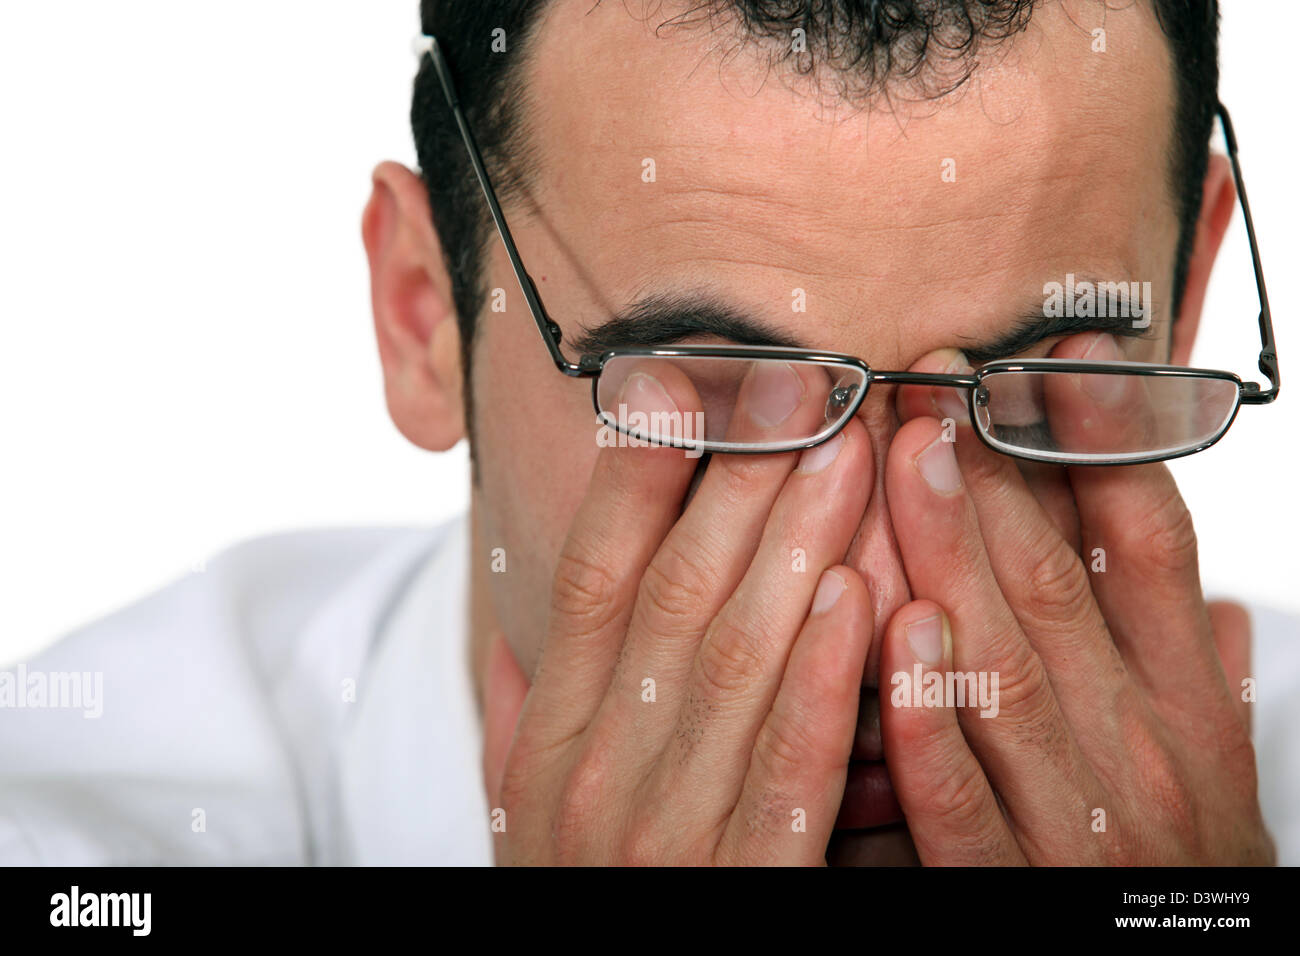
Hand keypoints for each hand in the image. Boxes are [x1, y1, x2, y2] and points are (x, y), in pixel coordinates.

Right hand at [482, 358, 876, 863]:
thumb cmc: (589, 894)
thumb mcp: (538, 806)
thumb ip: (538, 711)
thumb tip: (522, 623)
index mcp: (547, 739)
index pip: (586, 577)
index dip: (636, 475)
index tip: (685, 379)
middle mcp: (590, 773)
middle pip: (669, 595)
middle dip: (739, 480)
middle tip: (800, 381)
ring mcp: (658, 834)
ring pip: (729, 663)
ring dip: (792, 548)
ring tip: (847, 450)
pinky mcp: (739, 889)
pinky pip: (781, 774)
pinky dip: (818, 682)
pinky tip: (859, 597)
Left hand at [876, 335, 1273, 863]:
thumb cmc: (1183, 863)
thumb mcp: (1210, 760)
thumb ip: (1193, 668)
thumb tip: (1204, 592)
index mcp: (1185, 703)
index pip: (1150, 550)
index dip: (1106, 445)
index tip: (1058, 360)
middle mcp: (1139, 746)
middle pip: (1064, 587)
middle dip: (998, 474)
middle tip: (936, 379)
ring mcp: (1080, 820)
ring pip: (1009, 669)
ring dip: (958, 556)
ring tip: (912, 457)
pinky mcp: (1012, 889)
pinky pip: (964, 799)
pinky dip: (930, 718)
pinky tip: (897, 636)